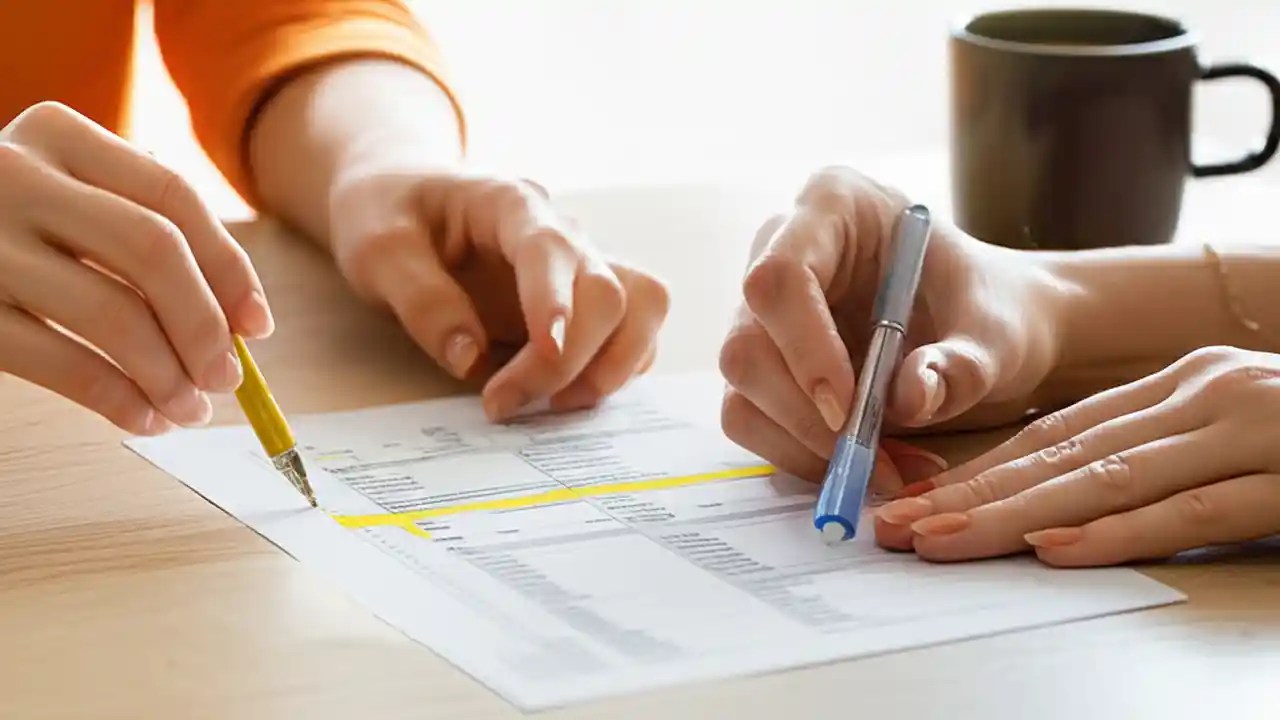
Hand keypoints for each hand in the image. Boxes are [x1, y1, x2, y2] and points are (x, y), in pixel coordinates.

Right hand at [0, 102, 272, 433]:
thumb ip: (143, 231)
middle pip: (152, 250)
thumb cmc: (10, 226)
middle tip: (226, 377)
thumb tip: (241, 322)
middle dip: (203, 324)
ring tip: (191, 409)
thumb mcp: (65, 195)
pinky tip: (144, 419)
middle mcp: (15, 174)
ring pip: (111, 313)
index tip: (256, 325)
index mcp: (60, 136)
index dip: (228, 267)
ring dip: (167, 375)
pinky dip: (117, 399)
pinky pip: (59, 363)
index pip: (173, 197)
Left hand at [327, 166, 668, 420]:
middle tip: (502, 405)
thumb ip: (420, 300)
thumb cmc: (388, 214)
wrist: (400, 196)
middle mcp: (563, 231)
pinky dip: (613, 371)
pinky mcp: (585, 301)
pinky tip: (562, 396)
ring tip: (553, 406)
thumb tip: (471, 360)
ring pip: (643, 307)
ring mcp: (581, 266)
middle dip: (569, 360)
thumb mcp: (377, 250)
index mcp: (510, 203)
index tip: (548, 353)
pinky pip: (632, 333)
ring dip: (613, 366)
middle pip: (608, 291)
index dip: (556, 302)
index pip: (551, 250)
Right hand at [718, 166, 1067, 490]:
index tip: (849, 408)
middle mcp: (780, 248)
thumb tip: (911, 397)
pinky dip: (802, 455)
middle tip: (868, 458)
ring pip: (742, 390)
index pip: (780, 276)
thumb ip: (963, 364)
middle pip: (747, 343)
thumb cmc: (988, 310)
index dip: (804, 348)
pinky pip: (751, 419)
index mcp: (834, 205)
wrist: (985, 331)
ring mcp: (761, 309)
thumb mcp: (998, 333)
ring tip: (885, 467)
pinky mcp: (761, 362)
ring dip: (806, 444)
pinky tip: (864, 462)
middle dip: (803, 414)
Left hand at [875, 345, 1279, 565]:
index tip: (915, 501)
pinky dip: (1123, 532)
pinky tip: (1061, 550)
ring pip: (1108, 478)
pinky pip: (1196, 511)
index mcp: (1179, 385)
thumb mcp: (1227, 431)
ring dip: (1014, 516)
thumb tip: (1059, 507)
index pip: (1054, 431)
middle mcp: (1201, 397)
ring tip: (944, 543)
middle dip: (971, 496)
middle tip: (897, 530)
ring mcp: (1248, 431)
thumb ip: (1154, 455)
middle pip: (1061, 453)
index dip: (979, 468)